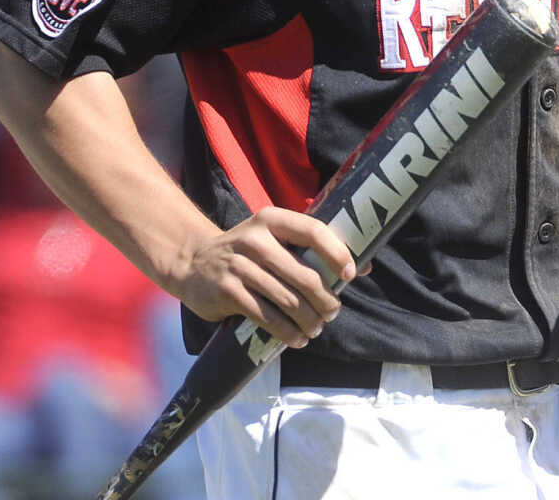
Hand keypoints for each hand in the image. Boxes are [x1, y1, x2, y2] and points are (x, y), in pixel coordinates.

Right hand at [173, 207, 359, 347]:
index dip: (336, 253)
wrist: (192, 261)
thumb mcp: (274, 238)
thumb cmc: (247, 251)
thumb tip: (365, 267)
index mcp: (271, 220)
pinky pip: (267, 317)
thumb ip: (312, 249)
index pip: (313, 231)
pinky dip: (287, 332)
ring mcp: (239, 266)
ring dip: (309, 320)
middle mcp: (255, 239)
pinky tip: (297, 339)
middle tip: (333, 312)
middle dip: (325, 299)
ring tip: (317, 328)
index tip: (350, 274)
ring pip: (288, 300)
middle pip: (304, 274)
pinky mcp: (228, 293)